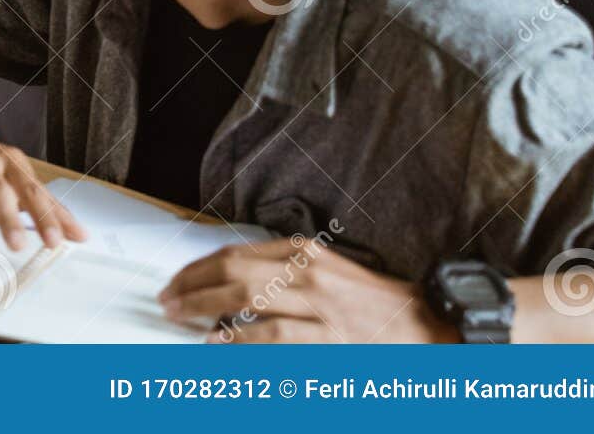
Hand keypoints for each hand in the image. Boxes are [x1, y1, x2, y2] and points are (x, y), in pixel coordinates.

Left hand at [158, 237, 456, 342]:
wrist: (426, 327)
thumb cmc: (372, 303)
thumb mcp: (325, 270)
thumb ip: (281, 271)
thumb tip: (228, 283)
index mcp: (305, 252)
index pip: (235, 253)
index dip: (198, 268)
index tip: (176, 281)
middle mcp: (309, 274)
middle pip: (234, 273)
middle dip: (193, 286)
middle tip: (167, 300)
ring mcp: (319, 307)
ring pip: (249, 301)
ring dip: (208, 310)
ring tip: (182, 318)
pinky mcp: (329, 340)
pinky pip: (275, 338)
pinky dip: (243, 339)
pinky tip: (220, 342)